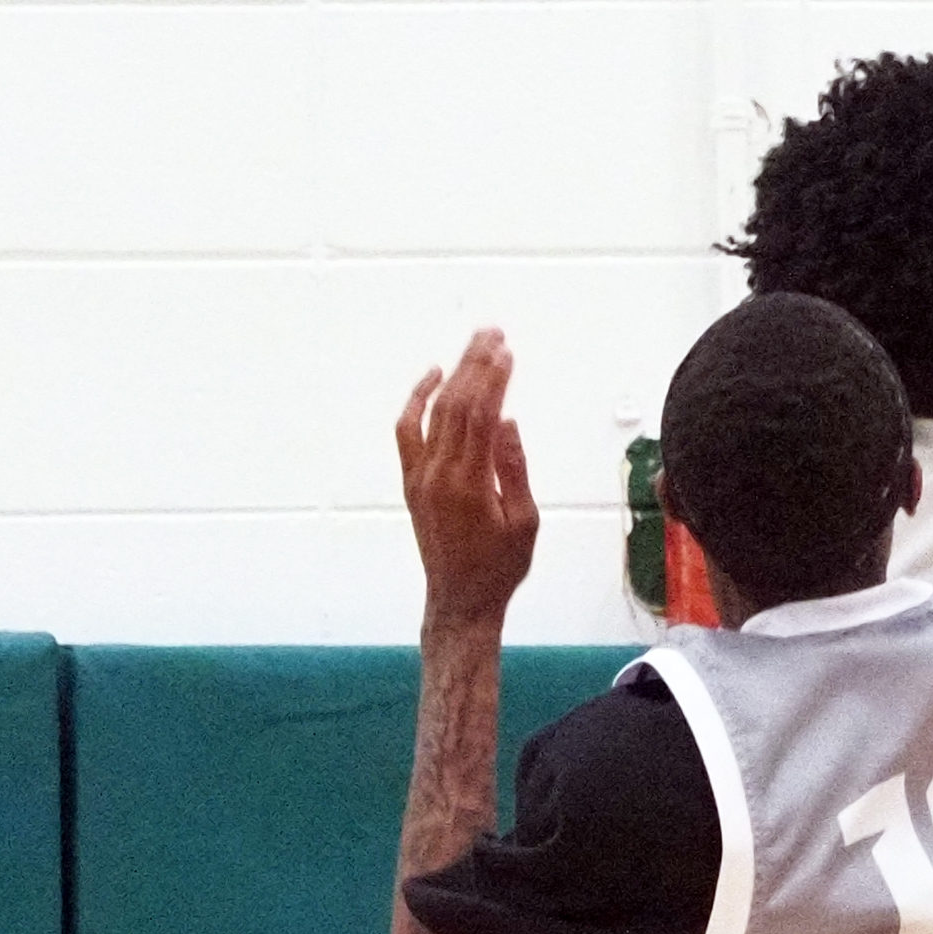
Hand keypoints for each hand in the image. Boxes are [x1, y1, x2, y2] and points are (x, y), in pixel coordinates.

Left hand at [397, 329, 538, 627]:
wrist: (460, 599)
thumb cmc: (501, 566)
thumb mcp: (524, 521)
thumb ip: (513, 468)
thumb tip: (505, 420)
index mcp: (470, 483)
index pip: (481, 415)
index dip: (494, 379)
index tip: (508, 352)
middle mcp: (438, 474)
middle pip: (455, 405)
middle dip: (475, 365)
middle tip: (493, 333)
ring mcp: (420, 477)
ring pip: (433, 413)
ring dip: (453, 375)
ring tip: (473, 346)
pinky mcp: (412, 482)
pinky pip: (408, 433)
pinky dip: (417, 402)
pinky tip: (434, 378)